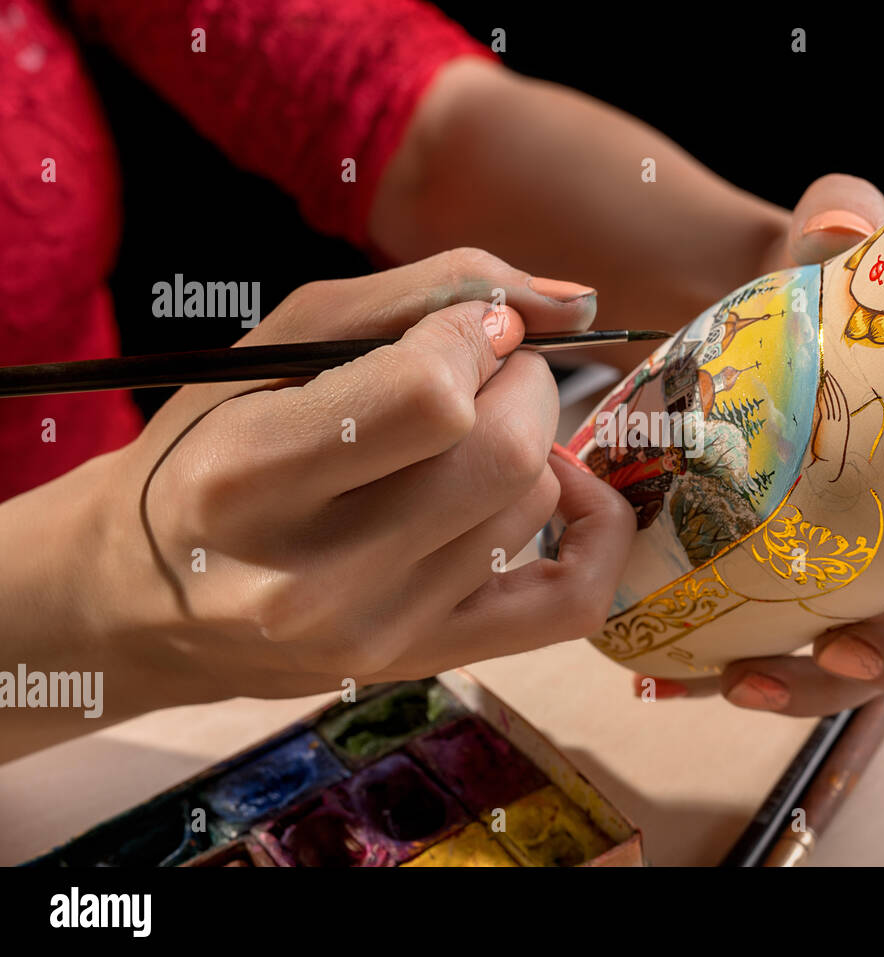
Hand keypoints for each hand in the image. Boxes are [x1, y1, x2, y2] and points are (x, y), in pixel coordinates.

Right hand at [0, 248, 634, 757]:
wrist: (146, 598)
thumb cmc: (208, 448)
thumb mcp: (281, 342)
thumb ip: (423, 292)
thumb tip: (573, 303)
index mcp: (250, 477)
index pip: (427, 394)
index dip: (469, 337)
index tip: (458, 330)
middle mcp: (313, 578)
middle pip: (503, 454)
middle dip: (519, 382)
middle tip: (485, 370)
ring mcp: (378, 634)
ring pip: (534, 504)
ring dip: (531, 443)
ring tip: (473, 433)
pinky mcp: (427, 663)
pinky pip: (571, 600)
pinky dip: (594, 528)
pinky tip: (563, 489)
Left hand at [630, 174, 883, 714]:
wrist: (748, 349)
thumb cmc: (823, 308)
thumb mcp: (830, 254)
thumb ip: (841, 220)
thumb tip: (838, 222)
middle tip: (862, 644)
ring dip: (847, 682)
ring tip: (768, 679)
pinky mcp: (842, 613)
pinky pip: (827, 669)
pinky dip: (781, 681)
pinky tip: (719, 680)